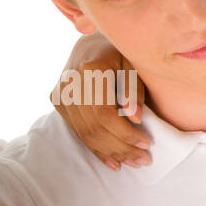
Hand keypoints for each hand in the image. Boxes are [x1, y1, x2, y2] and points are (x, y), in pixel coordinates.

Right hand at [50, 33, 151, 169]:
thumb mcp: (133, 63)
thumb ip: (134, 89)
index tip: (147, 144)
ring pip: (86, 134)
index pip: (105, 114)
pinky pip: (79, 131)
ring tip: (133, 162)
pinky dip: (97, 149)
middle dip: (122, 148)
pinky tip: (114, 162)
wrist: (92, 42)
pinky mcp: (59, 102)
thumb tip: (135, 118)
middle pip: (95, 128)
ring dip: (112, 152)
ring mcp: (61, 94)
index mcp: (89, 70)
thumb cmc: (120, 52)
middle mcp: (69, 84)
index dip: (125, 134)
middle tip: (144, 160)